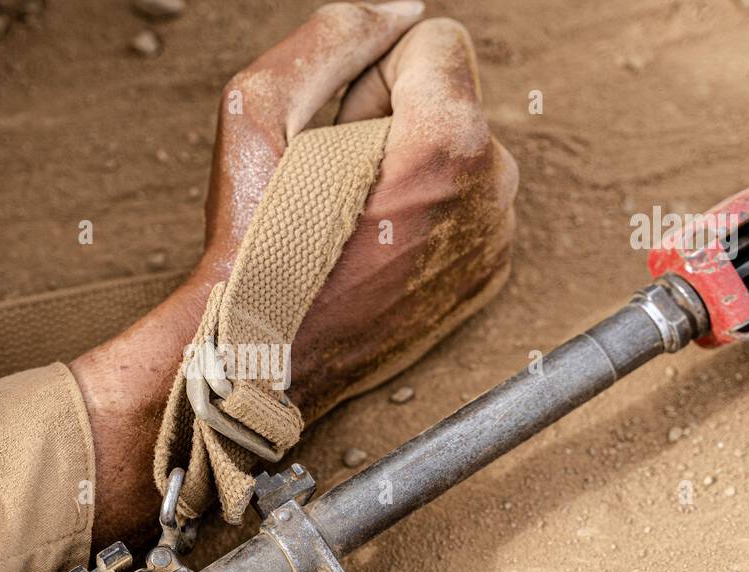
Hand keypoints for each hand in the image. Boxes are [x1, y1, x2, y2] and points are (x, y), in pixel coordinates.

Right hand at [194, 1, 518, 420]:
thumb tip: (398, 10)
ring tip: (351, 221)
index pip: (438, 40)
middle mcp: (493, 188)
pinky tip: (373, 252)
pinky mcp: (489, 277)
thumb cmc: (252, 241)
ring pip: (458, 158)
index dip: (375, 74)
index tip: (339, 126)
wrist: (262, 359)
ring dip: (409, 171)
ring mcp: (496, 239)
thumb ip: (333, 36)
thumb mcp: (259, 111)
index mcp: (450, 139)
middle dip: (396, 122)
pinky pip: (463, 209)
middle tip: (335, 181)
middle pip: (451, 102)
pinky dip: (424, 218)